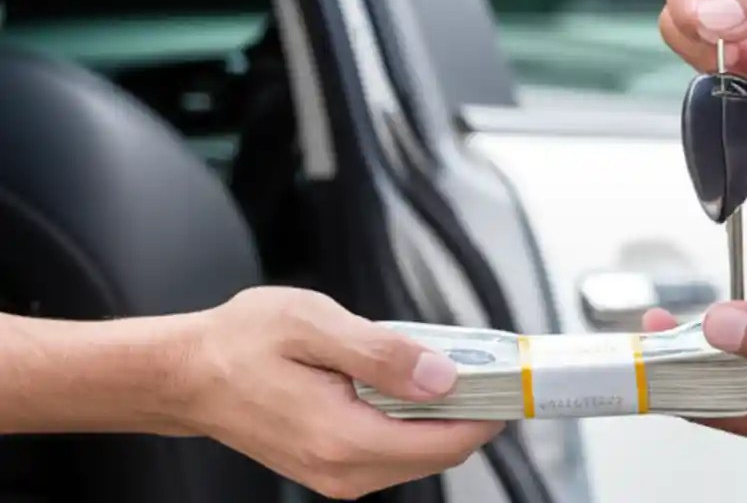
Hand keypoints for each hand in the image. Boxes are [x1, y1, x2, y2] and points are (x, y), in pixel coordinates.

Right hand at [174, 287, 501, 498]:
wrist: (185, 374)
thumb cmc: (240, 344)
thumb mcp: (316, 325)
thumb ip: (384, 354)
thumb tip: (443, 376)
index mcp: (344, 438)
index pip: (447, 442)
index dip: (488, 410)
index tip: (509, 377)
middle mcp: (344, 470)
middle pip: (441, 452)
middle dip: (468, 408)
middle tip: (476, 360)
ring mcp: (337, 474)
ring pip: (420, 453)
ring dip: (439, 412)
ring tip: (432, 363)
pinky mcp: (333, 466)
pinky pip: (393, 449)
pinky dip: (410, 418)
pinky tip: (399, 382)